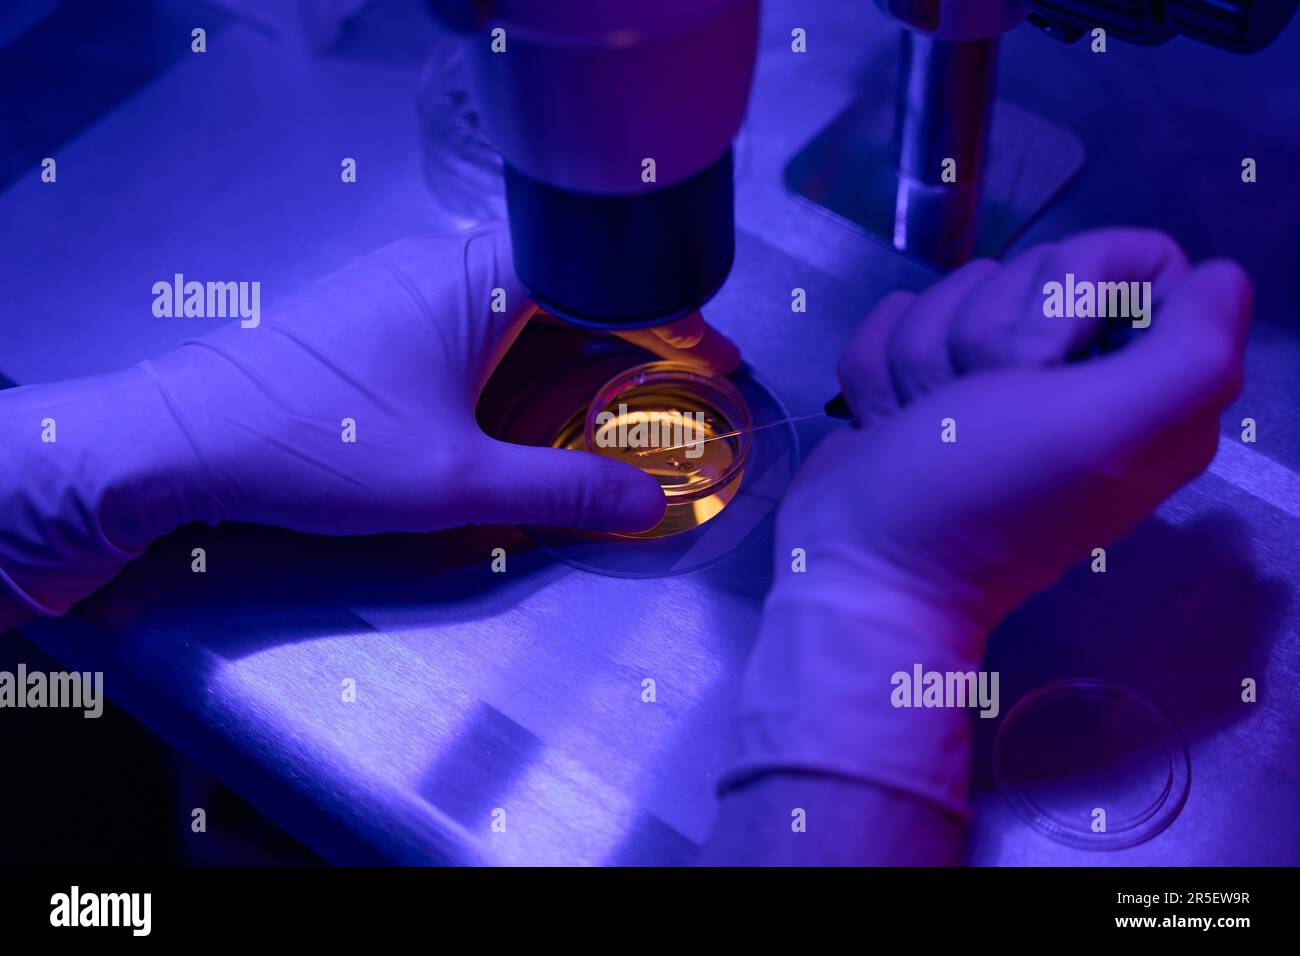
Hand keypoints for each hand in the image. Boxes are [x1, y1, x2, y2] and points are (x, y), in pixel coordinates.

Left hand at [0, 225, 739, 620]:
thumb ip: (562, 487)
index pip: (604, 277)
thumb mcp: (456, 479)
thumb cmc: (321, 444)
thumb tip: (650, 504)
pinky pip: (469, 317)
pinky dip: (514, 354)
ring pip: (515, 300)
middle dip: (626, 334)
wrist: (179, 438)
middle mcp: (443, 259)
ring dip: (568, 344)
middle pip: (566, 282)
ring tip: (608, 400)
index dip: (672, 317)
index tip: (716, 360)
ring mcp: (400, 280)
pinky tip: (514, 403)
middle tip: (669, 386)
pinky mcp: (370, 311)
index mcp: (478, 276)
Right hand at [719, 229, 1251, 821]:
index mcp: (1146, 387)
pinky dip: (880, 372)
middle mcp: (1080, 377)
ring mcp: (992, 378)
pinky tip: (890, 424)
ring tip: (926, 426)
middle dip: (985, 333)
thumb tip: (1219, 277)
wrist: (859, 562)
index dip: (1073, 290)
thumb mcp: (1104, 431)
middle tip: (977, 407)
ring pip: (956, 290)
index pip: (1140, 260)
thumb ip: (1194, 352)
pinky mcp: (923, 381)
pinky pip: (898, 316)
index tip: (1040, 363)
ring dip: (923, 359)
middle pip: (1037, 266)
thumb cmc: (978, 497)